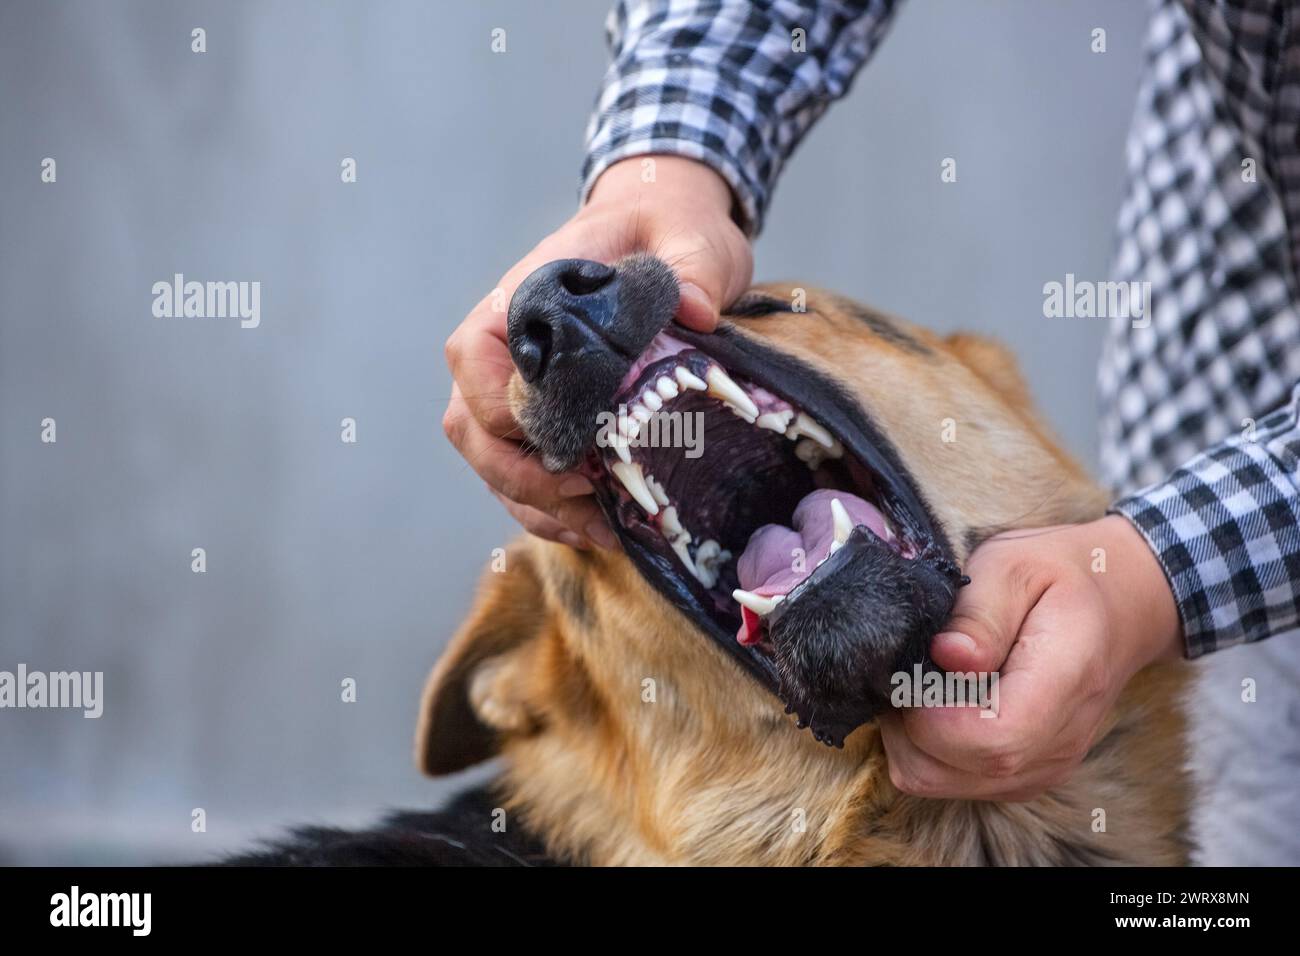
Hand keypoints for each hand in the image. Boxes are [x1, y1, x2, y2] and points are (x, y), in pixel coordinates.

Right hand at [443, 156, 752, 547]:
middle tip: (585, 497)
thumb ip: (693, 266)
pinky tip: (602, 528)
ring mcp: (519, 387)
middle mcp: (506, 348)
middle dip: (519, 477)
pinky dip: (553, 510)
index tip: (565, 445)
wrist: (665, 229)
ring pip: (492, 462)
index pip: (474, 361)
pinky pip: (525, 475)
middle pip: (471, 427)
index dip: (503, 413)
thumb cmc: (665, 228)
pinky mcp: (547, 417)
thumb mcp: (689, 235)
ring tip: (602, 531)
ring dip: (538, 506)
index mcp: (521, 299)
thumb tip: (698, 309)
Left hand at [879, 515, 1182, 800]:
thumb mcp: (1015, 567)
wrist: (1121, 603)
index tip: (909, 669)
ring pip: (937, 782)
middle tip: (903, 669)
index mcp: (1066, 683)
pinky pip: (950, 779)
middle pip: (951, 771)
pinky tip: (936, 701)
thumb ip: (980, 615)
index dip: (930, 715)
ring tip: (919, 681)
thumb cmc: (1060, 576)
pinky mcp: (1023, 775)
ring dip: (907, 737)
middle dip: (904, 724)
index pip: (990, 741)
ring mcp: (1043, 767)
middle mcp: (1058, 743)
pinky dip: (924, 747)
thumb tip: (946, 657)